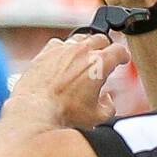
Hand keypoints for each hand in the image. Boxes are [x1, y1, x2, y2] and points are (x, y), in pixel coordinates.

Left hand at [7, 32, 129, 128]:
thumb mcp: (95, 117)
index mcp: (99, 63)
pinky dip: (62, 49)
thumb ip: (108, 106)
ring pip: (79, 39)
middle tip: (103, 57)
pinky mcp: (44, 53)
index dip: (123, 56)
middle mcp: (82, 51)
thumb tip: (107, 101)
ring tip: (83, 56)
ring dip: (84, 46)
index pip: (119, 51)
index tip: (122, 60)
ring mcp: (62, 49)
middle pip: (100, 39)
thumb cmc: (63, 116)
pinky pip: (57, 44)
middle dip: (105, 47)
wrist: (33, 113)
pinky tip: (61, 58)